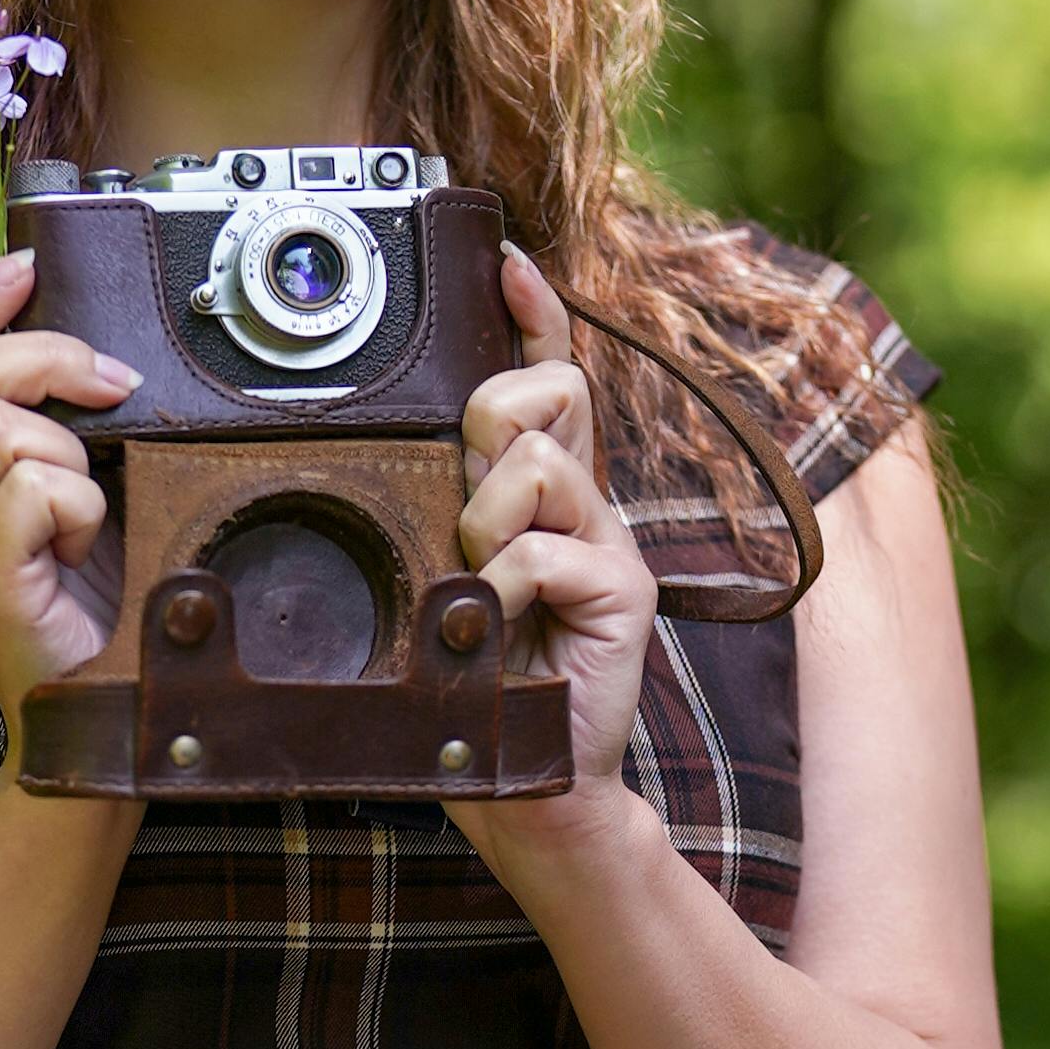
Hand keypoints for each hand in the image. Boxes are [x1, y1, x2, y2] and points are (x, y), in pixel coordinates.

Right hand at [0, 252, 139, 743]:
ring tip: (90, 512)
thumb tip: (97, 350)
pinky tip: (87, 550)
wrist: (99, 713)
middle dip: (48, 359)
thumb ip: (70, 429)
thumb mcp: (88, 493)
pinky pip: (33, 493)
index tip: (31, 268)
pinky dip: (81, 508)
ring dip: (70, 454)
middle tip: (111, 390)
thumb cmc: (102, 605)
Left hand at [447, 243, 655, 846]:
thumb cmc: (476, 687)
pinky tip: (496, 626)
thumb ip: (447, 517)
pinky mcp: (623, 594)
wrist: (533, 787)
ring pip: (539, 463)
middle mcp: (584, 505)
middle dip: (491, 424)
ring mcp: (608, 545)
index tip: (503, 261)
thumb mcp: (444, 585)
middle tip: (469, 510)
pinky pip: (542, 549)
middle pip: (547, 393)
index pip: (548, 378)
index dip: (531, 314)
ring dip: (484, 522)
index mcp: (541, 495)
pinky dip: (502, 587)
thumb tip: (426, 454)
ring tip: (478, 586)